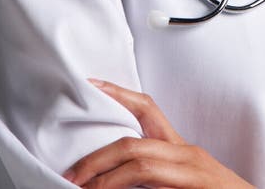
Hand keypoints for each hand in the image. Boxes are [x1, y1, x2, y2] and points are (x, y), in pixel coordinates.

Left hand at [63, 79, 254, 187]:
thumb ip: (158, 173)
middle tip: (71, 176)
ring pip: (142, 165)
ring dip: (106, 180)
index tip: (93, 85)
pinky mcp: (194, 188)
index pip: (148, 110)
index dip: (119, 94)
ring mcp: (191, 172)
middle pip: (135, 144)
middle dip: (97, 159)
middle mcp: (187, 155)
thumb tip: (116, 178)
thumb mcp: (187, 180)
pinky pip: (154, 186)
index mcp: (182, 151)